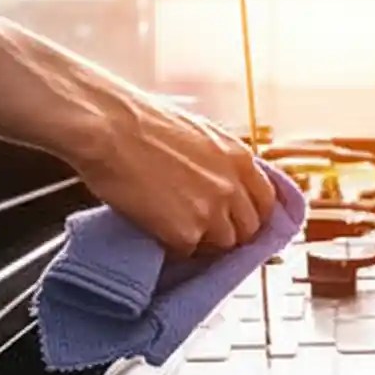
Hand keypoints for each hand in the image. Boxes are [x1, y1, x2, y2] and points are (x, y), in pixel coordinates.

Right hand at [70, 89, 276, 255]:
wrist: (108, 129)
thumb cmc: (140, 121)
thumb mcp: (198, 133)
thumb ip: (218, 160)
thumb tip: (219, 179)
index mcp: (239, 157)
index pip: (266, 201)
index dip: (251, 213)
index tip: (239, 219)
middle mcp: (232, 186)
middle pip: (249, 228)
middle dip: (230, 231)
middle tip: (205, 228)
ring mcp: (211, 212)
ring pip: (223, 245)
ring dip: (204, 242)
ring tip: (177, 228)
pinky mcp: (185, 233)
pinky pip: (189, 252)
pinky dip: (175, 247)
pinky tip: (158, 230)